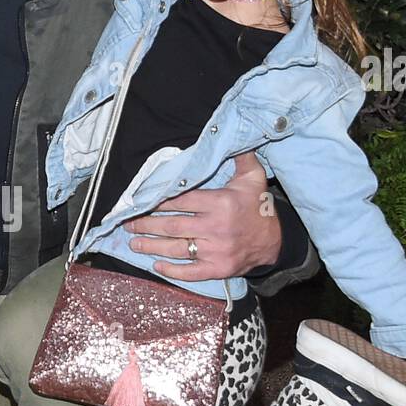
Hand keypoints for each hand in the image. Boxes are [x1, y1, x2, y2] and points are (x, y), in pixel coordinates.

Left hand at [124, 151, 279, 281]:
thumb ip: (239, 156)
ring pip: (176, 249)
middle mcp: (215, 228)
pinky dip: (172, 271)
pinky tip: (157, 265)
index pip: (181, 201)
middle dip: (146, 225)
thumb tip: (228, 132)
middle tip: (128, 223)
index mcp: (220, 203)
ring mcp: (216, 251)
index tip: (141, 202)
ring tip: (134, 243)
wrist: (276, 242)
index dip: (158, 202)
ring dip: (151, 246)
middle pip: (172, 226)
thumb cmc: (259, 207)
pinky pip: (191, 272)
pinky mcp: (218, 269)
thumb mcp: (253, 177)